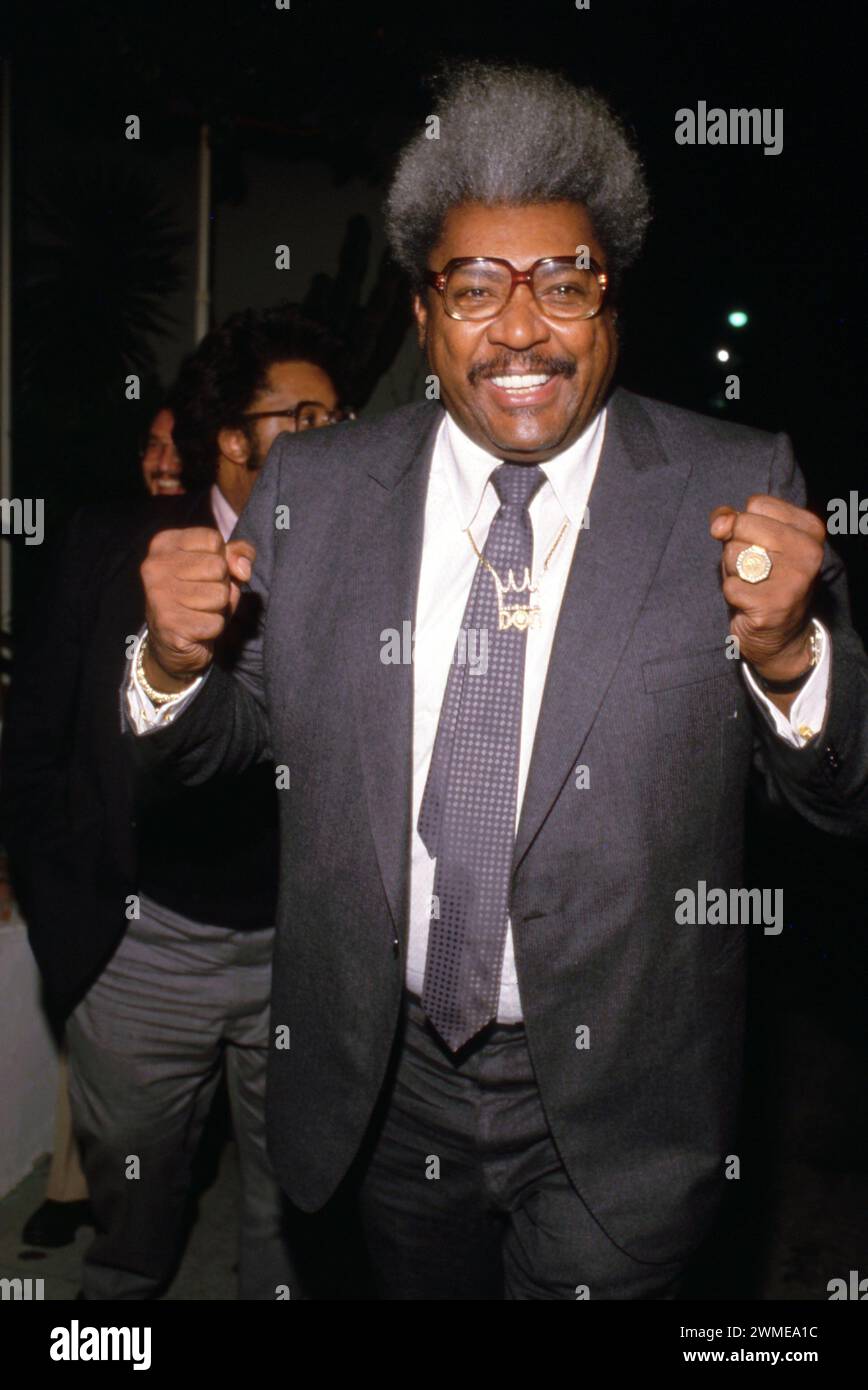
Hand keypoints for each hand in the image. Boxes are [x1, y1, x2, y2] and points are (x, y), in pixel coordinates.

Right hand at [140, 528, 255, 688]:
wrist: (172, 644)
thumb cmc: (198, 598)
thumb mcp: (220, 568)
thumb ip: (237, 554)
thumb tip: (243, 567)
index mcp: (163, 544)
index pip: (213, 540)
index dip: (221, 559)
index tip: (204, 573)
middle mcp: (155, 566)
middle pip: (218, 566)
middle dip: (221, 585)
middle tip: (203, 597)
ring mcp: (159, 595)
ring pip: (220, 595)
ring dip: (219, 608)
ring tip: (200, 611)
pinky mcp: (168, 623)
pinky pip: (215, 622)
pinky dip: (214, 628)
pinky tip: (196, 628)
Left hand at [709, 495, 824, 681]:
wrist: (779, 636)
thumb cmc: (761, 581)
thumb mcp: (749, 541)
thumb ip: (733, 520)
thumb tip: (720, 524)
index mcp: (810, 528)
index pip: (756, 503)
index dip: (745, 525)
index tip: (762, 546)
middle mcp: (809, 551)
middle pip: (741, 525)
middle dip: (736, 548)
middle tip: (755, 571)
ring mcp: (794, 579)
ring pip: (733, 553)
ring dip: (733, 572)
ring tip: (753, 586)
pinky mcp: (773, 605)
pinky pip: (730, 586)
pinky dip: (732, 596)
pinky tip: (749, 603)